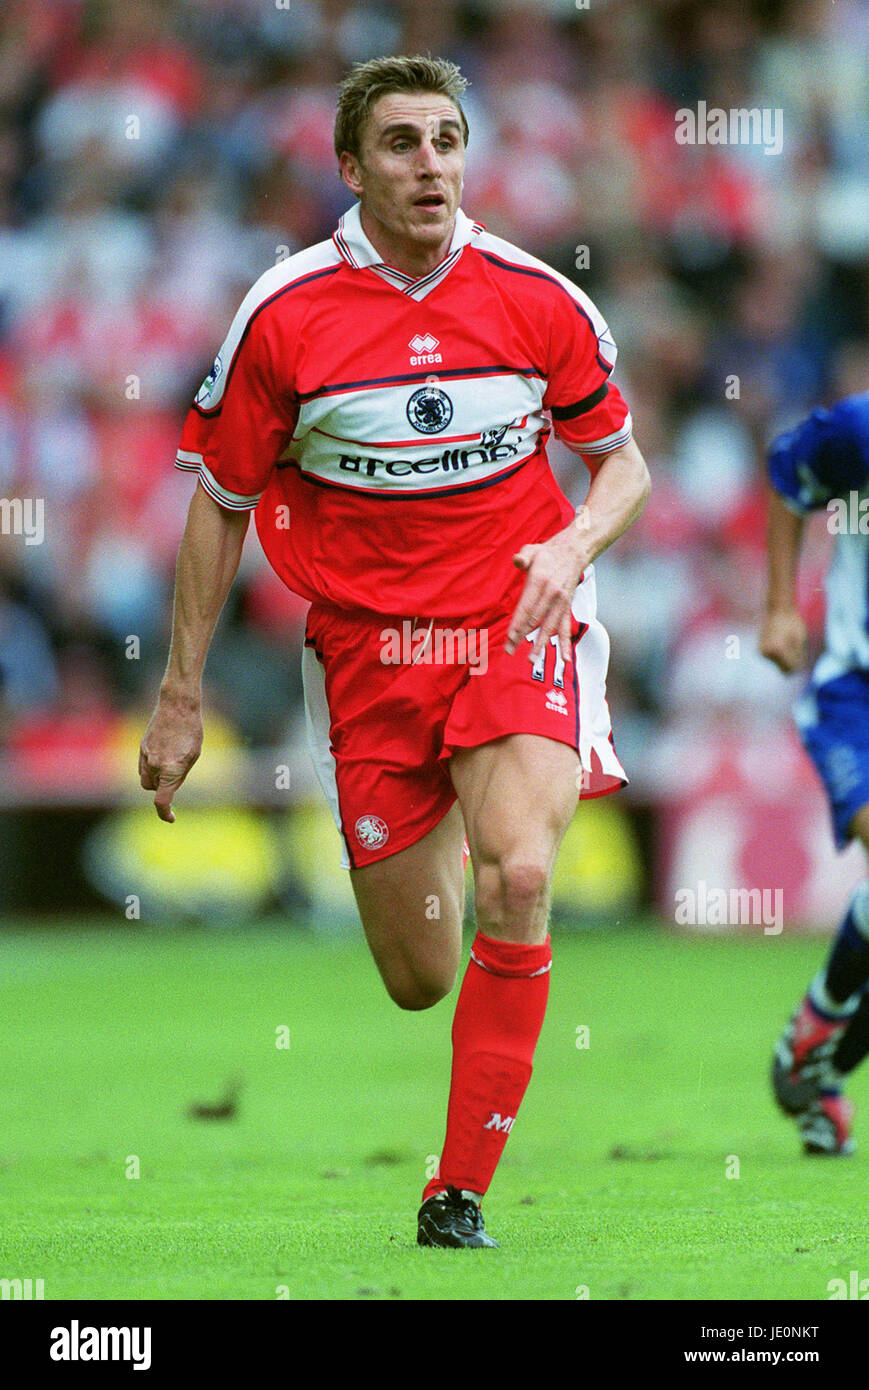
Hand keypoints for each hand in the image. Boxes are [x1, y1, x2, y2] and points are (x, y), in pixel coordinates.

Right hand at [138, 692, 202, 822]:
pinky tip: (163, 755)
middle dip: (163, 788)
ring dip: (155, 779)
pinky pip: (142, 766)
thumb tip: (168, 788)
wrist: (176, 705)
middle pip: (153, 789)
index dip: (165, 813)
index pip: (161, 801)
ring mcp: (145, 756)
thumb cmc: (191, 730)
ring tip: (171, 762)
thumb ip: (179, 776)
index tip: (171, 818)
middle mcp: (154, 765)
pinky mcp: (141, 747)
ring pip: (145, 779)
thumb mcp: (193, 756)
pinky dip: (150, 768)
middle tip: (179, 773)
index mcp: (170, 770)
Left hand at [506, 533, 585, 662]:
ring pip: (550, 627)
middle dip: (521, 636)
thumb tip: (517, 561)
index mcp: (540, 580)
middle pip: (535, 619)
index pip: (527, 606)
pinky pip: (566, 628)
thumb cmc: (547, 554)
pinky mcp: (567, 607)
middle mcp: (552, 594)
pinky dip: (566, 644)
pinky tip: (565, 659)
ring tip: (531, 660)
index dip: (518, 623)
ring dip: (540, 644)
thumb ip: (524, 556)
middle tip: (509, 651)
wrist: (574, 552)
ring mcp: (561, 602)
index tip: (510, 637)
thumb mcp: (533, 549)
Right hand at [759, 608, 808, 673]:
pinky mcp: (760, 651)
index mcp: (779, 649)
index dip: (800, 664)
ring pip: (779, 666)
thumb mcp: (801, 639)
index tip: (802, 653)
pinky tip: (781, 644)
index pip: (793, 667)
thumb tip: (798, 670)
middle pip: (785, 670)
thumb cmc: (792, 623)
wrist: (778, 610)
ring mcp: (763, 652)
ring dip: (786, 659)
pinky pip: (774, 661)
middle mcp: (768, 652)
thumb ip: (799, 656)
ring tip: (787, 643)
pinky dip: (779, 656)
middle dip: (792, 663)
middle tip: (796, 650)